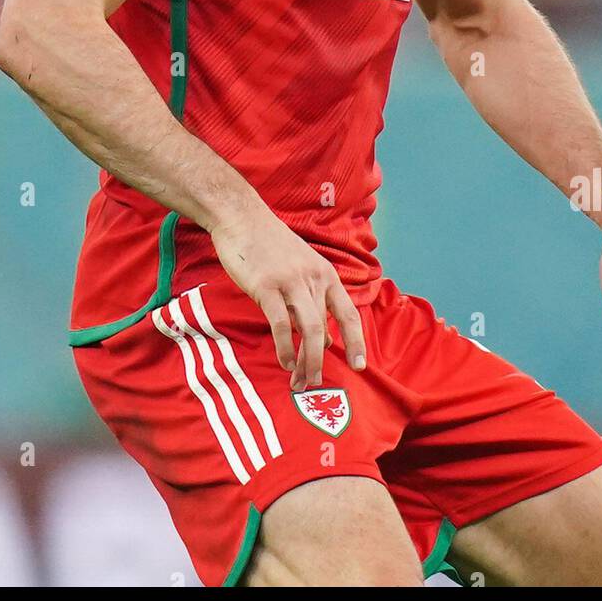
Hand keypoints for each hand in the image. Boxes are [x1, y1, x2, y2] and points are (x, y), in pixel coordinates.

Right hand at [210, 207, 366, 390]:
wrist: (242, 217)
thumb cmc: (269, 245)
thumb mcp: (300, 268)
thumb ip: (312, 300)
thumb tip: (324, 339)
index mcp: (325, 273)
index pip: (348, 313)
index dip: (357, 341)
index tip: (360, 366)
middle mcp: (313, 278)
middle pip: (324, 328)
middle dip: (320, 360)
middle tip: (315, 384)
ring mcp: (290, 282)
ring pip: (308, 329)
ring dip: (307, 360)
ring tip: (301, 382)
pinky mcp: (266, 286)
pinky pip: (281, 324)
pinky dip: (285, 347)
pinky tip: (284, 362)